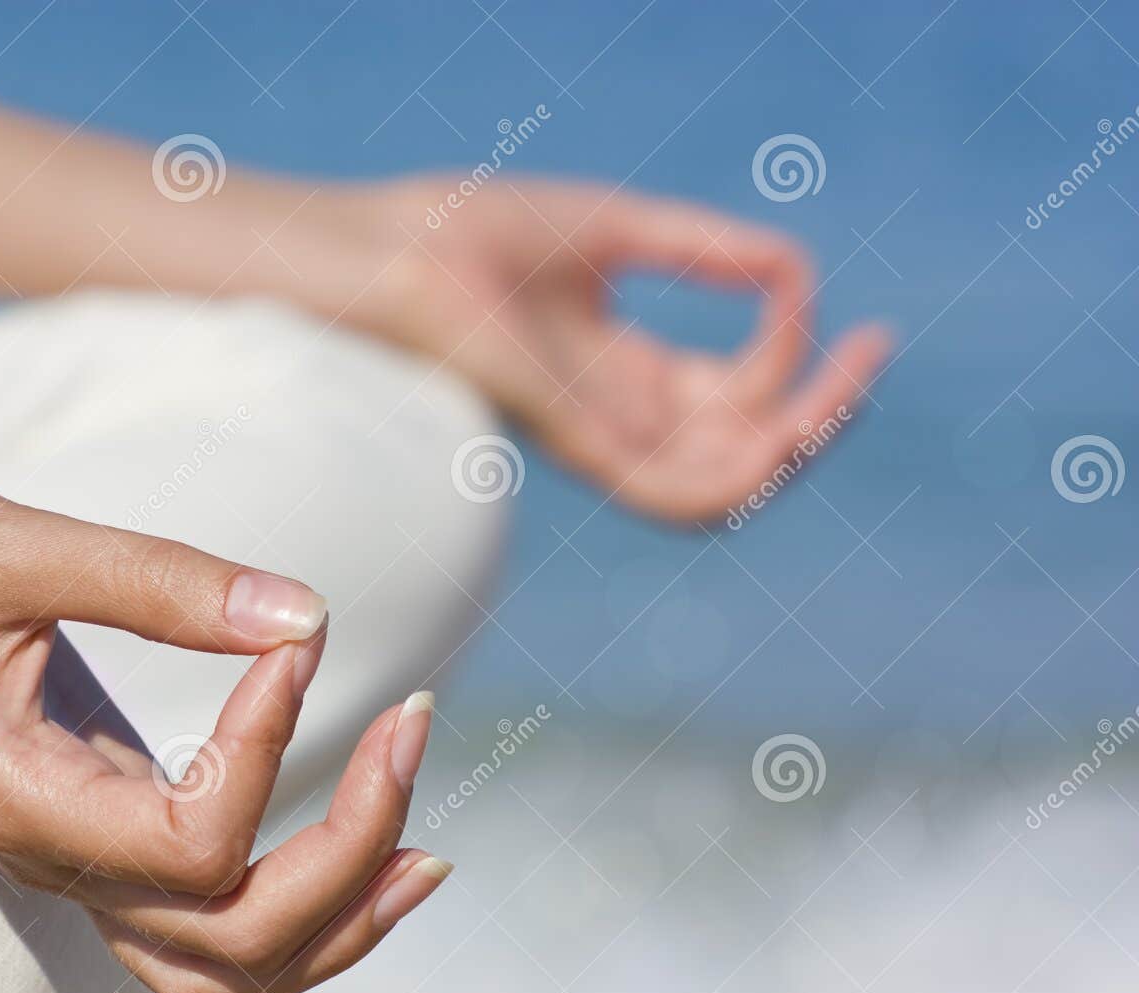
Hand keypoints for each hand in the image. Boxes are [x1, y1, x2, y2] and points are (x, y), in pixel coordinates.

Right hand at [0, 460, 447, 992]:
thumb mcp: (17, 544)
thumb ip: (158, 582)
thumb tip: (312, 617)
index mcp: (24, 802)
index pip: (196, 845)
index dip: (271, 745)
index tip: (294, 636)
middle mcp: (56, 862)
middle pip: (239, 939)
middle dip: (351, 849)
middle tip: (414, 723)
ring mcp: (79, 867)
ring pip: (234, 970)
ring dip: (342, 921)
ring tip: (427, 847)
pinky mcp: (103, 839)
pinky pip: (217, 928)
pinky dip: (305, 910)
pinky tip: (369, 843)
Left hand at [360, 180, 890, 521]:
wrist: (388, 247)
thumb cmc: (472, 233)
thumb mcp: (616, 228)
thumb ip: (703, 248)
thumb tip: (795, 265)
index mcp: (622, 377)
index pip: (733, 396)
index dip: (788, 351)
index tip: (797, 277)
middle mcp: (613, 421)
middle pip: (740, 450)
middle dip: (819, 411)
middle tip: (873, 349)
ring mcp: (593, 439)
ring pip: (719, 487)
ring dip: (794, 447)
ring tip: (844, 387)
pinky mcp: (569, 440)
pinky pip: (667, 494)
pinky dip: (735, 474)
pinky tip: (781, 422)